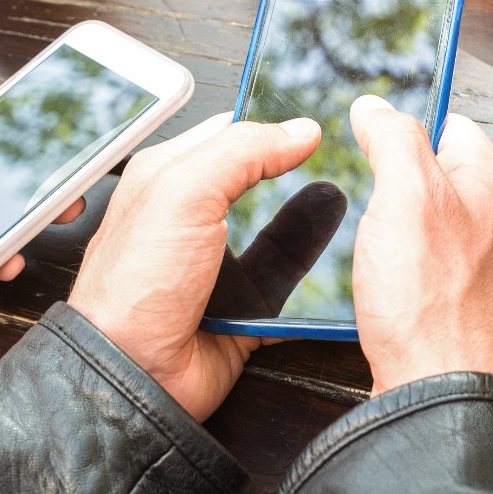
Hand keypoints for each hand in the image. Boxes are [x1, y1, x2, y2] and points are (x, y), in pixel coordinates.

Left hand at [67, 112, 323, 420]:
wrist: (134, 375)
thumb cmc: (135, 284)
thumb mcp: (183, 192)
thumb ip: (242, 151)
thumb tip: (299, 129)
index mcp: (169, 176)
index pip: (230, 132)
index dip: (271, 123)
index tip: (315, 118)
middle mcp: (193, 217)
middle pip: (262, 181)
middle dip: (301, 171)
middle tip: (348, 155)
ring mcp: (220, 264)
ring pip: (282, 232)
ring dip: (315, 221)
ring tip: (358, 202)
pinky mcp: (243, 307)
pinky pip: (289, 283)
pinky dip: (315, 274)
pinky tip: (343, 259)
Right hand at [346, 95, 492, 395]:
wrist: (441, 393)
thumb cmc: (433, 302)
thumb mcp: (405, 192)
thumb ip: (393, 138)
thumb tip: (376, 107)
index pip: (448, 123)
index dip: (403, 126)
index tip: (368, 135)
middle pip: (432, 175)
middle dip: (391, 182)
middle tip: (362, 196)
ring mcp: (478, 265)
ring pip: (422, 224)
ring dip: (387, 230)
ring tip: (367, 244)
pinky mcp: (456, 304)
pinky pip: (419, 268)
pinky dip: (393, 270)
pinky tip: (374, 282)